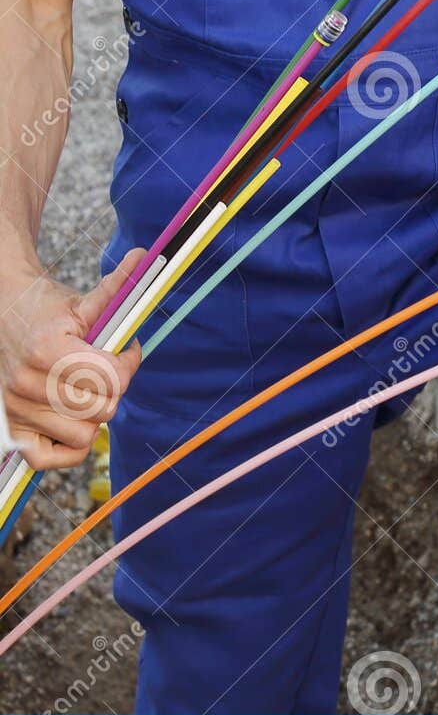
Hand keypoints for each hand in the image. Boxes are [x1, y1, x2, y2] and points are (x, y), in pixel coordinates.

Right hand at [0, 250, 144, 470]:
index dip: (128, 364)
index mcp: (47, 349)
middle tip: (107, 369)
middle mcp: (27, 383)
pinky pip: (50, 459)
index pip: (112, 379)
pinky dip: (69, 446)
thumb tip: (146, 256)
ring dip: (94, 415)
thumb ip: (116, 287)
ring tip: (88, 390)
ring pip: (84, 436)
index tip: (125, 349)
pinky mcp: (12, 429)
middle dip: (114, 388)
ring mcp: (17, 409)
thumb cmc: (47, 309)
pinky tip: (74, 419)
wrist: (4, 316)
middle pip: (103, 410)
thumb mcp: (81, 301)